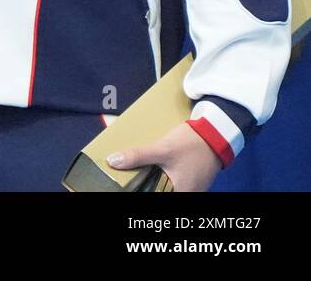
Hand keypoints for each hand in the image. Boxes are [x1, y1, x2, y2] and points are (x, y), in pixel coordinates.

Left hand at [107, 122, 223, 191]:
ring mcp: (191, 187)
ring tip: (135, 170)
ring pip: (165, 186)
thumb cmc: (191, 144)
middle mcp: (187, 194)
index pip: (153, 195)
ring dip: (152, 179)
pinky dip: (161, 175)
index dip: (139, 189)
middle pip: (158, 191)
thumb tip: (112, 161)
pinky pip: (172, 181)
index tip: (125, 184)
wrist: (215, 133)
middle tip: (127, 175)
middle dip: (144, 184)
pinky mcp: (191, 179)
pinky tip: (150, 166)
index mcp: (181, 193)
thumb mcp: (162, 149)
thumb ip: (137, 156)